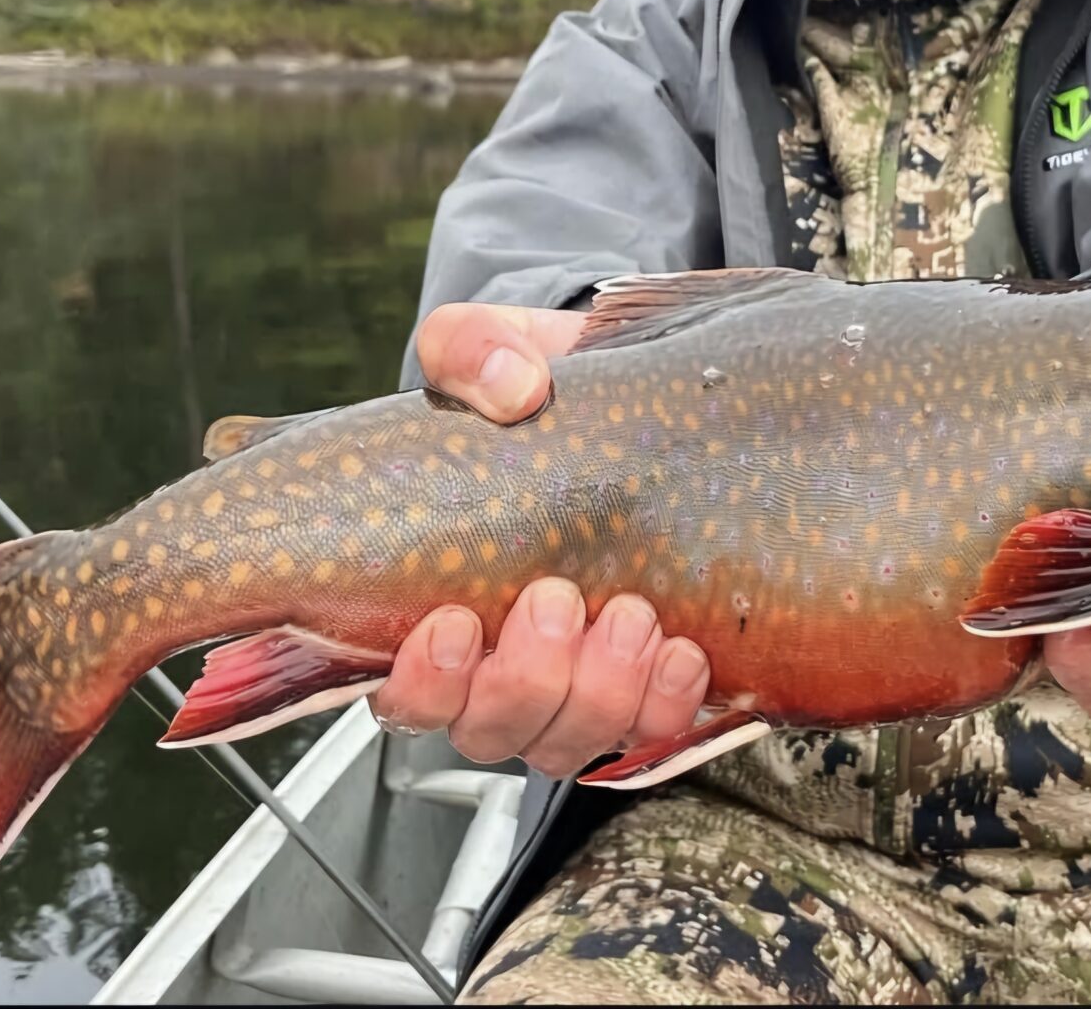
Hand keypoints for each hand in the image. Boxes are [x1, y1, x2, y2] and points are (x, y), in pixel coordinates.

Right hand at [371, 302, 711, 775]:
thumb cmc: (534, 392)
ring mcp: (572, 681)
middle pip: (488, 727)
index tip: (453, 622)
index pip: (407, 692)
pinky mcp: (644, 681)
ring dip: (599, 693)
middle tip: (557, 601)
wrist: (627, 403)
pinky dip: (665, 703)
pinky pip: (650, 730)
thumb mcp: (491, 350)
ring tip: (631, 617)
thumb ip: (474, 350)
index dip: (425, 682)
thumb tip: (513, 384)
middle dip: (524, 679)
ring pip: (566, 740)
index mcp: (432, 603)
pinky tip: (683, 652)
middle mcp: (497, 663)